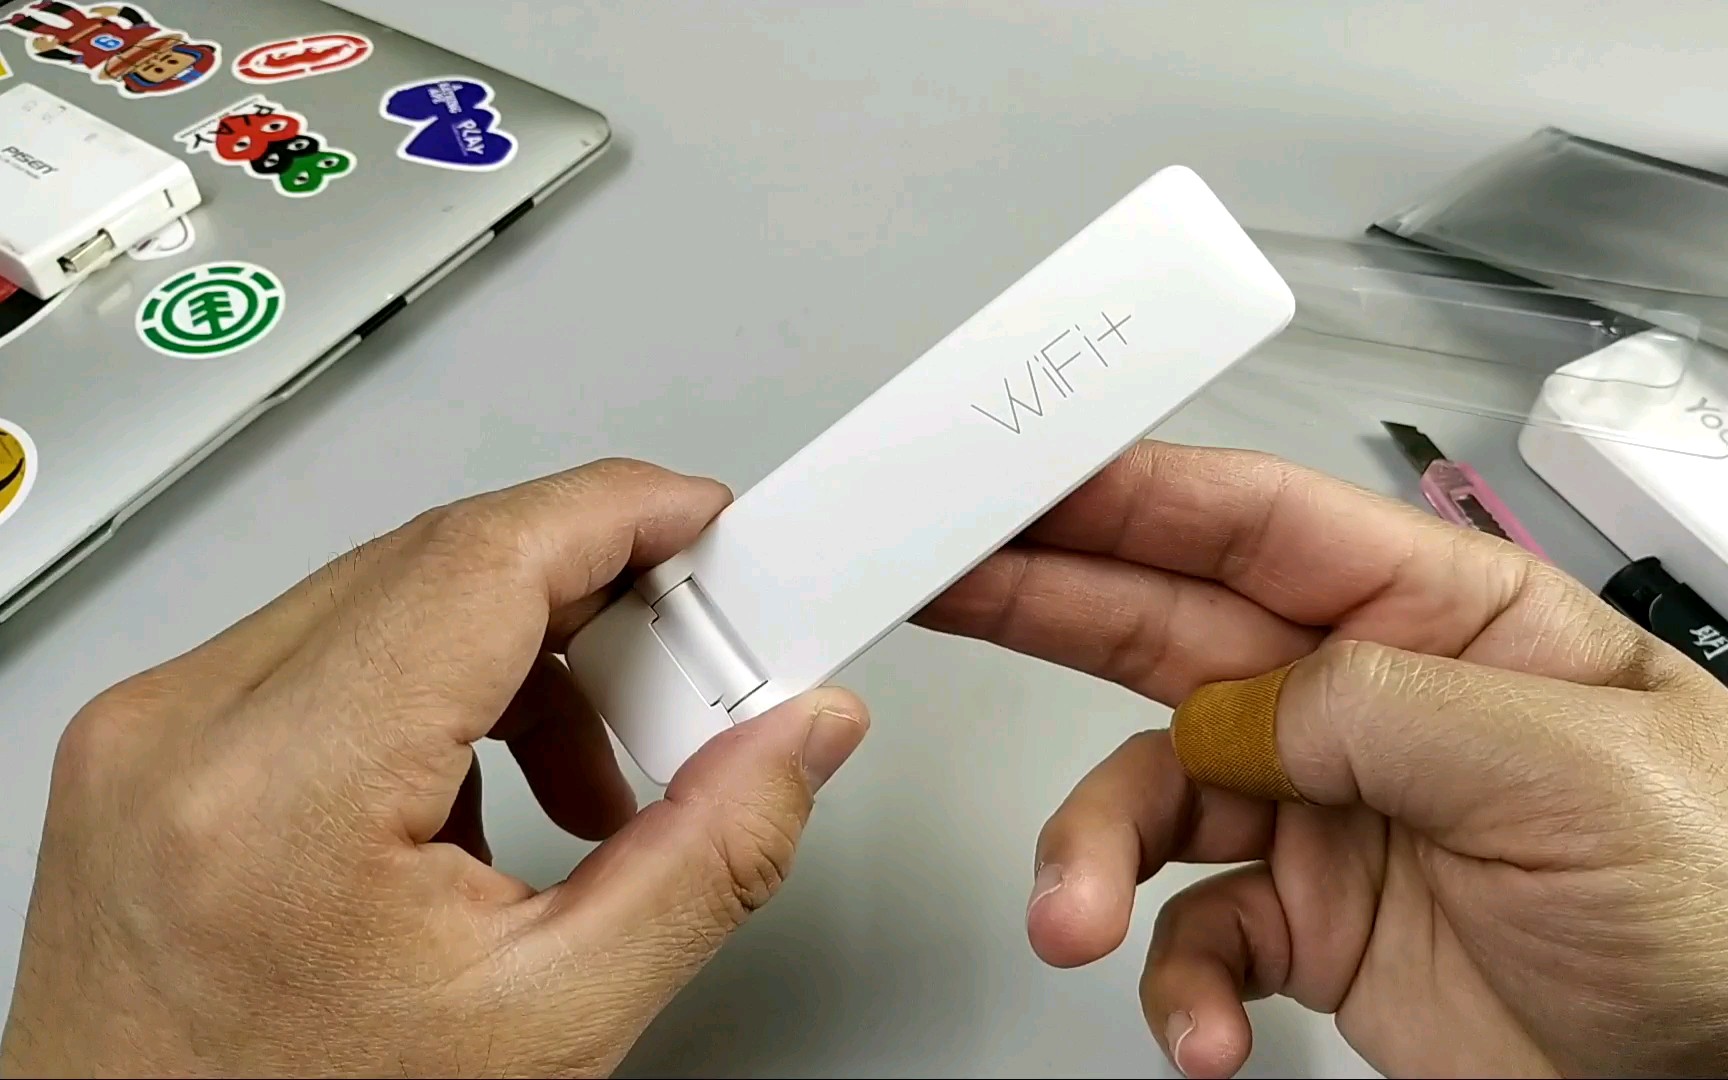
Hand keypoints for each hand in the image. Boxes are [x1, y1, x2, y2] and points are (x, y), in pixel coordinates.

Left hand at [0, 460, 869, 1077]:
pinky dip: (435, 691)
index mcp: (281, 794)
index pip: (481, 559)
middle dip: (590, 603)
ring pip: (387, 596)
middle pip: (440, 562)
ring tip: (585, 784)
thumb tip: (796, 743)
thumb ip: (708, 862)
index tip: (702, 525)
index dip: (618, 515)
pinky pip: (325, 651)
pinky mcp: (149, 746)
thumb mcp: (552, 1024)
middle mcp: (187, 733)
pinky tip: (483, 798)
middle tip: (686, 675)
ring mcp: (152, 731)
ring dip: (517, 658)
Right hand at [920, 441, 1727, 1078]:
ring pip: (1147, 797)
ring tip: (1069, 915)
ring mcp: (1327, 814)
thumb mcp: (1574, 761)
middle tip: (937, 585)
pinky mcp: (1310, 926)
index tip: (1013, 482)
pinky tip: (1202, 1029)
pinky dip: (1171, 986)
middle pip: (1164, 625)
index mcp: (1440, 615)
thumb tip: (1236, 713)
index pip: (1251, 523)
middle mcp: (1364, 701)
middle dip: (1040, 601)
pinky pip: (1190, 938)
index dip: (1120, 492)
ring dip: (1087, 855)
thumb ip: (1380, 707)